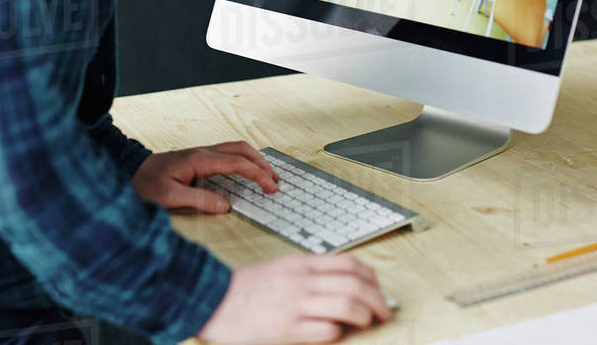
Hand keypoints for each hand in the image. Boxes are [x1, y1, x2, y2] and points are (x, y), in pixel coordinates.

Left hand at [131, 140, 278, 212]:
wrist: (129, 173)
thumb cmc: (146, 184)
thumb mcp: (170, 197)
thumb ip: (199, 200)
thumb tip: (226, 205)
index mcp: (199, 160)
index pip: (237, 163)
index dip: (258, 174)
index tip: (271, 187)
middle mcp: (203, 152)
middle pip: (242, 149)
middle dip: (262, 164)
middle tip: (276, 182)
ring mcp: (201, 153)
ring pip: (236, 148)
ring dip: (255, 160)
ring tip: (267, 176)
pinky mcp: (198, 158)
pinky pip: (228, 153)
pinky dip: (243, 160)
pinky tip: (246, 171)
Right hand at [198, 253, 391, 343]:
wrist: (212, 300)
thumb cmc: (246, 288)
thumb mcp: (281, 268)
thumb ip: (309, 273)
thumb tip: (341, 284)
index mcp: (300, 263)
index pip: (349, 264)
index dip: (371, 277)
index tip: (378, 289)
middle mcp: (302, 280)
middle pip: (355, 285)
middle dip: (377, 300)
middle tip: (383, 311)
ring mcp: (296, 304)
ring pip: (347, 305)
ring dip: (365, 316)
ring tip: (368, 322)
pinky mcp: (288, 328)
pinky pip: (326, 330)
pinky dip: (338, 331)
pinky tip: (338, 332)